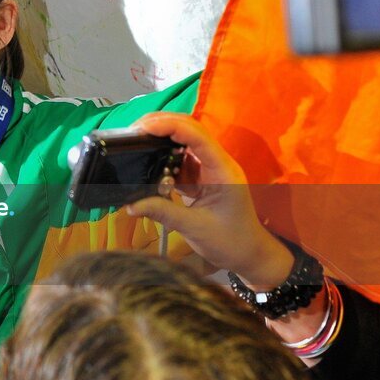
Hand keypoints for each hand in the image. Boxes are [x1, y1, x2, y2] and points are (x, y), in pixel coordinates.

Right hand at [125, 113, 293, 287]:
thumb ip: (163, 212)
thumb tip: (131, 205)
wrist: (249, 254)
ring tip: (135, 141)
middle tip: (133, 131)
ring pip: (184, 141)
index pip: (196, 136)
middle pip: (190, 130)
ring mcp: (209, 168)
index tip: (143, 128)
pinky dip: (162, 157)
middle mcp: (216, 162)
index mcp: (222, 170)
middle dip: (162, 124)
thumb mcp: (195, 228)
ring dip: (161, 138)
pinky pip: (180, 159)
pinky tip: (146, 161)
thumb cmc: (230, 241)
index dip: (169, 126)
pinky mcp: (201, 177)